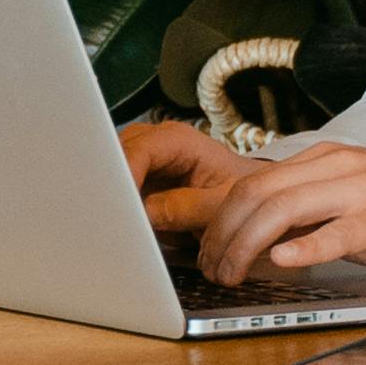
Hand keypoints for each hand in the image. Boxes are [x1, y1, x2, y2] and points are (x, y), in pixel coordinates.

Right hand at [119, 118, 242, 239]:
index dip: (124, 174)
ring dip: (117, 196)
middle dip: (114, 184)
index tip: (119, 203)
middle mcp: (159, 145)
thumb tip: (148, 212)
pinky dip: (123, 207)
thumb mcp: (221, 205)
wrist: (251, 204)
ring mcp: (148, 163)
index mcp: (180, 141)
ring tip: (122, 221)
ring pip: (114, 172)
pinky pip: (121, 191)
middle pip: (117, 155)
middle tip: (114, 215)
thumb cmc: (244, 197)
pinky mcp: (143, 182)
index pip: (139, 149)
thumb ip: (187, 208)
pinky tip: (130, 222)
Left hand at [191, 142, 365, 288]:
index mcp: (326, 160)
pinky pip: (338, 230)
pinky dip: (306, 246)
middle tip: (212, 269)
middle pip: (258, 193)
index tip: (208, 251)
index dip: (221, 219)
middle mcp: (339, 166)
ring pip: (285, 208)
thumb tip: (261, 240)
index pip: (254, 183)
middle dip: (223, 234)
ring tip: (232, 272)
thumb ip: (309, 216)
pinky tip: (284, 260)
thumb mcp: (351, 209)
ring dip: (247, 244)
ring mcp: (363, 188)